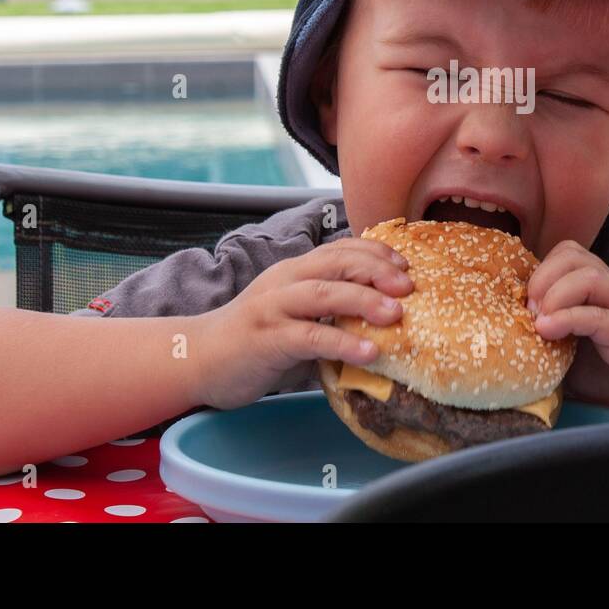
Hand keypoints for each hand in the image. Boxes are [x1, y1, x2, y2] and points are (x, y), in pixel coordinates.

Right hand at [192, 239, 413, 409]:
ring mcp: (273, 308)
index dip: (375, 253)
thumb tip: (384, 321)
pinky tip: (369, 352)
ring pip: (323, 293)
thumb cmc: (256, 340)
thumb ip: (330, 311)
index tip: (407, 265)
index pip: (340, 249)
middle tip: (410, 286)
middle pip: (336, 263)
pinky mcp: (266, 339)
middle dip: (377, 270)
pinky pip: (310, 336)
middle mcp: (284, 280)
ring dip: (363, 300)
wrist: (199, 359)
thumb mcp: (296, 315)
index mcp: (295, 270)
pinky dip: (342, 342)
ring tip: (396, 314)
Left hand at [526, 240, 608, 418]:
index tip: (521, 302)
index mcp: (596, 289)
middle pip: (573, 254)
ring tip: (540, 321)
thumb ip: (546, 339)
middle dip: (542, 276)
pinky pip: (600, 316)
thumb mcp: (572, 351)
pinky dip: (569, 318)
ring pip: (589, 276)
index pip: (564, 253)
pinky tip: (549, 331)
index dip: (538, 269)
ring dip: (555, 294)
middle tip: (528, 310)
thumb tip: (502, 340)